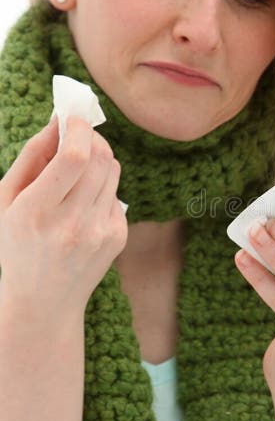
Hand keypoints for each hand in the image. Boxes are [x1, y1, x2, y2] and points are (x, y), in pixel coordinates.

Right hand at [0, 115, 126, 320]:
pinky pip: (116, 195)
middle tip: (78, 135)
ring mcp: (99, 233)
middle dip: (91, 137)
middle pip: (100, 158)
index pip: (74, 157)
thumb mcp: (7, 200)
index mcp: (36, 212)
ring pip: (112, 171)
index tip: (73, 116)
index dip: (79, 128)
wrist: (41, 303)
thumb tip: (59, 120)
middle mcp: (72, 223)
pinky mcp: (117, 238)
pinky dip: (102, 189)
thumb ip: (31, 156)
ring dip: (98, 160)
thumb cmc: (17, 245)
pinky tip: (83, 206)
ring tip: (77, 173)